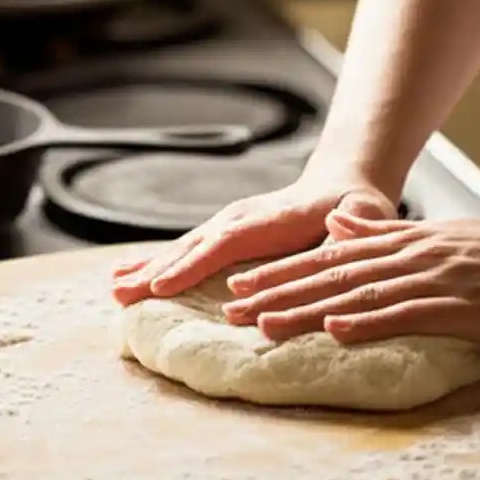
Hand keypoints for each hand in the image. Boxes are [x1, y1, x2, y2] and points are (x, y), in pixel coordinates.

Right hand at [111, 176, 397, 305]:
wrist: (342, 186)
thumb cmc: (357, 210)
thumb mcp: (366, 217)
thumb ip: (354, 225)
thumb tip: (339, 226)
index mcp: (270, 219)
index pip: (224, 244)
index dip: (192, 265)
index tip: (160, 286)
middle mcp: (240, 219)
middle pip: (191, 246)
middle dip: (155, 271)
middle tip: (120, 294)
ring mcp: (227, 225)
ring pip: (181, 249)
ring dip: (147, 269)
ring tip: (114, 288)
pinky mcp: (222, 235)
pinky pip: (185, 252)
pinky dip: (156, 266)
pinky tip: (129, 279)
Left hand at [220, 211, 479, 346]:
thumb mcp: (446, 238)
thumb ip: (390, 234)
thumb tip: (337, 226)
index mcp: (409, 244)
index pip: (333, 259)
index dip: (283, 274)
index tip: (241, 289)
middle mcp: (414, 257)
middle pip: (333, 276)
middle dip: (278, 293)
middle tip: (229, 311)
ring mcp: (438, 280)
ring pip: (359, 295)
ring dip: (308, 311)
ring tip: (262, 326)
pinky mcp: (465, 306)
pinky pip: (409, 314)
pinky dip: (370, 323)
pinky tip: (336, 332)